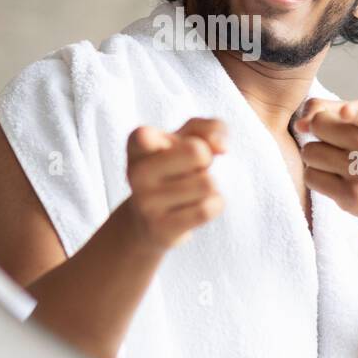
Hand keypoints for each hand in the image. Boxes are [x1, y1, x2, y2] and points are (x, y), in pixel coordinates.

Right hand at [122, 118, 226, 250]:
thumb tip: (222, 147)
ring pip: (207, 184)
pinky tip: (201, 206)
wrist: (150, 221)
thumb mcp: (190, 138)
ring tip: (195, 191)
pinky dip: (215, 205)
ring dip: (212, 187)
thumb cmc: (176, 169)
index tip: (174, 144)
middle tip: (195, 170)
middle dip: (207, 161)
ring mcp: (146, 202)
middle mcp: (136, 172)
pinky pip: (206, 210)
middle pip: (197, 152)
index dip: (171, 138)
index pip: (145, 135)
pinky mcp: (160, 229)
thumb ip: (211, 128)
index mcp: (138, 144)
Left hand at [294, 98, 357, 226]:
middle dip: (318, 132)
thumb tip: (300, 124)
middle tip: (335, 143)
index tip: (345, 113)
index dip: (353, 110)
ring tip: (336, 163)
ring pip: (309, 151)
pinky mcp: (351, 195)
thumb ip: (329, 109)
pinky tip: (334, 179)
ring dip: (314, 156)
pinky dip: (315, 176)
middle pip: (319, 124)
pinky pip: (310, 176)